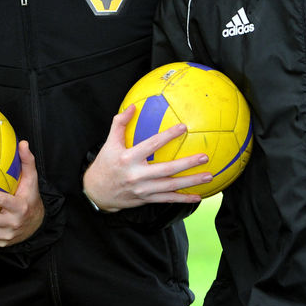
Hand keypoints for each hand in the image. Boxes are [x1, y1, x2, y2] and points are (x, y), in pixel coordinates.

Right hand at [82, 104, 209, 211]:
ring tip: (208, 175)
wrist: (97, 192)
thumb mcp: (109, 143)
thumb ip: (120, 124)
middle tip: (204, 157)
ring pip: (170, 186)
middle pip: (167, 169)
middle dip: (187, 163)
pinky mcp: (146, 199)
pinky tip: (198, 196)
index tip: (184, 127)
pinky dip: (183, 199)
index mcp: (128, 158)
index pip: (152, 145)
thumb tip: (132, 106)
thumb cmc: (105, 164)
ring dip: (191, 182)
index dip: (168, 136)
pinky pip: (167, 199)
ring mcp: (142, 189)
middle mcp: (137, 175)